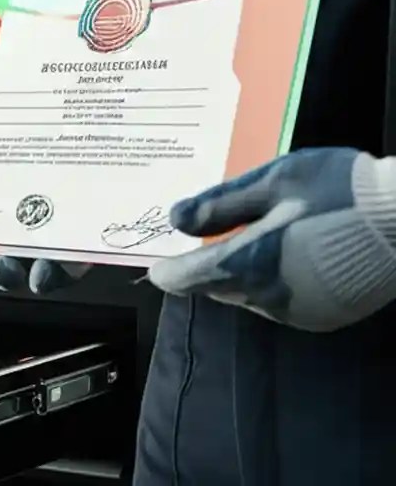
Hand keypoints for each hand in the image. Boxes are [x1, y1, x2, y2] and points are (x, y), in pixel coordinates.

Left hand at [150, 148, 395, 331]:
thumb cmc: (338, 190)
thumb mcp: (273, 181)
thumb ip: (220, 204)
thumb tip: (175, 221)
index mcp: (248, 265)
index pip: (186, 279)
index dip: (168, 270)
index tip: (160, 262)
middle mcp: (268, 299)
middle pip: (217, 287)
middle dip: (210, 267)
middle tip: (216, 237)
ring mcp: (298, 313)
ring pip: (250, 297)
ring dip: (245, 275)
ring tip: (265, 239)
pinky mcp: (324, 318)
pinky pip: (282, 304)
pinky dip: (277, 284)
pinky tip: (295, 256)